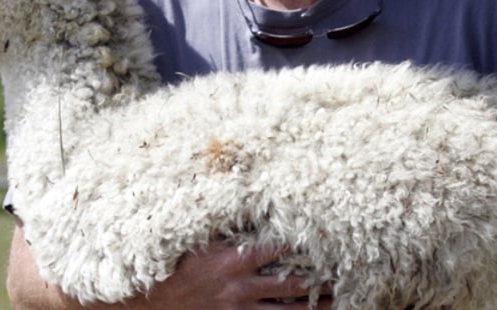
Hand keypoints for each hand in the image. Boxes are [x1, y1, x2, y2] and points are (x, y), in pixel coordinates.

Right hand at [131, 239, 331, 309]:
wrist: (152, 301)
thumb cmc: (175, 264)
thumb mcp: (198, 239)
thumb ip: (225, 224)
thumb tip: (248, 197)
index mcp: (232, 260)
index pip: (277, 249)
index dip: (303, 243)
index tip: (327, 236)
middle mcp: (239, 286)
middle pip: (291, 285)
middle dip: (319, 281)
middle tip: (344, 274)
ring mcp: (238, 309)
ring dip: (313, 307)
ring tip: (337, 300)